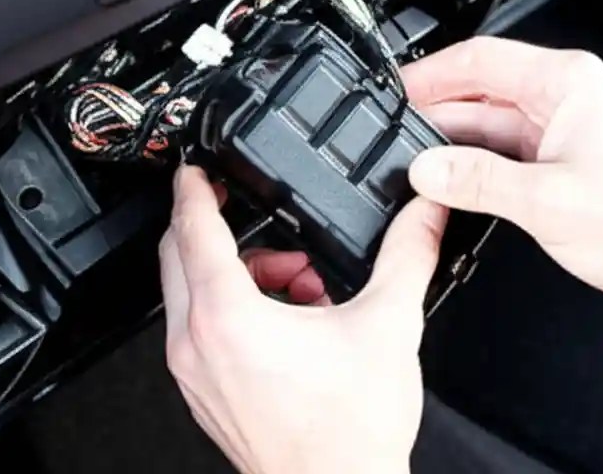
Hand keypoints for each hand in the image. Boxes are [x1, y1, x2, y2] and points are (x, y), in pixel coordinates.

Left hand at [160, 166, 448, 473]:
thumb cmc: (350, 434)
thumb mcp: (387, 324)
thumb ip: (407, 254)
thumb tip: (424, 212)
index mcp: (228, 316)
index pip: (192, 228)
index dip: (194, 187)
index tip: (197, 167)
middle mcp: (196, 343)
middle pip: (178, 255)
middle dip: (218, 227)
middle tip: (253, 213)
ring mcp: (194, 373)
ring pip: (190, 294)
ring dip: (237, 271)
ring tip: (299, 282)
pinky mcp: (203, 394)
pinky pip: (200, 329)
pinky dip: (233, 307)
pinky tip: (290, 320)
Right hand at [403, 37, 602, 307]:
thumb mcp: (545, 202)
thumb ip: (476, 181)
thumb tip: (428, 168)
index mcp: (569, 84)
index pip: (480, 59)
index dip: (430, 73)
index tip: (395, 91)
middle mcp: (571, 97)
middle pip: (484, 90)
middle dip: (438, 112)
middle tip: (396, 136)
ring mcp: (570, 127)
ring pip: (495, 123)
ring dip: (459, 144)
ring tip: (420, 166)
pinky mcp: (570, 158)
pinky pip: (511, 150)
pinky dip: (482, 165)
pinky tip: (459, 185)